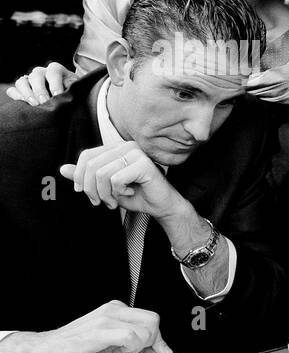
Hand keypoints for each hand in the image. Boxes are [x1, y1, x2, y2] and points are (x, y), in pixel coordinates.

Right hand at [6, 61, 74, 104]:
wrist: (68, 101)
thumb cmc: (73, 95)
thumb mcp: (77, 91)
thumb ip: (73, 91)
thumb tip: (68, 97)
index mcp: (56, 70)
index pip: (53, 71)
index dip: (55, 83)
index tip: (58, 95)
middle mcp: (41, 73)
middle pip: (36, 76)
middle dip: (40, 90)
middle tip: (45, 102)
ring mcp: (29, 81)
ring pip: (22, 82)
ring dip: (27, 93)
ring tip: (35, 105)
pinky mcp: (21, 90)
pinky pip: (13, 91)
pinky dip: (16, 97)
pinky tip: (24, 105)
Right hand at [11, 301, 171, 352]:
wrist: (47, 351)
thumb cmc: (75, 348)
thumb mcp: (113, 349)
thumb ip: (138, 350)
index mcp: (117, 311)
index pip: (152, 319)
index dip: (159, 339)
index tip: (160, 352)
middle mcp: (113, 310)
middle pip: (153, 321)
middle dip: (153, 342)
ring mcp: (106, 319)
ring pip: (145, 329)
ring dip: (139, 347)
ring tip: (120, 351)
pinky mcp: (100, 331)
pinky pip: (131, 337)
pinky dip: (130, 348)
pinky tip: (117, 352)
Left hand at [59, 141, 182, 216]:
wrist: (161, 206)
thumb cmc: (136, 195)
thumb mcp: (105, 187)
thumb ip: (86, 177)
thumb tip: (62, 169)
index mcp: (116, 148)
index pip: (87, 155)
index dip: (80, 176)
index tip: (85, 193)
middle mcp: (126, 146)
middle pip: (92, 165)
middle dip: (92, 189)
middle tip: (100, 202)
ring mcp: (136, 153)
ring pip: (102, 174)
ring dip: (105, 193)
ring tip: (114, 200)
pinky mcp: (143, 164)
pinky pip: (116, 179)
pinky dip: (119, 192)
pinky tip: (129, 192)